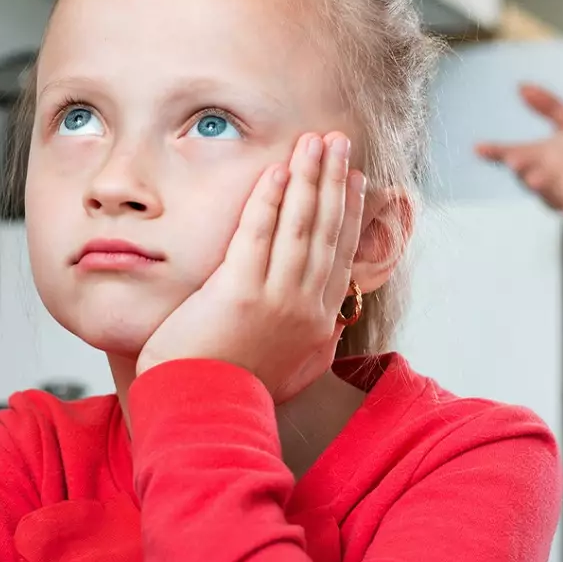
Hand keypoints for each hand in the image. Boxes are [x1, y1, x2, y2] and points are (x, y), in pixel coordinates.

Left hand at [137, 132, 365, 403]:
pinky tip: (278, 170)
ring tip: (317, 141)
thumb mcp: (289, 372)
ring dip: (310, 179)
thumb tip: (327, 328)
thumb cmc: (234, 397)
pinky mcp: (238, 293)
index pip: (340, 256)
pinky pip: (258, 236)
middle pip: (326, 232)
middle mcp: (305, 309)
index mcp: (317, 326)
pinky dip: (270, 201)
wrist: (206, 420)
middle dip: (335, 182)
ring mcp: (275, 300)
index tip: (357, 181)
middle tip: (340, 142)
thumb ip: (309, 345)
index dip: (350, 213)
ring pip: (300, 227)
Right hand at [475, 84, 562, 230]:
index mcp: (548, 158)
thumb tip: (522, 86)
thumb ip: (552, 108)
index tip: (480, 148)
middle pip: (532, 175)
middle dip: (522, 169)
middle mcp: (553, 180)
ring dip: (544, 188)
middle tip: (513, 160)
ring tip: (535, 180)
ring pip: (553, 196)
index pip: (517, 154)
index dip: (497, 152)